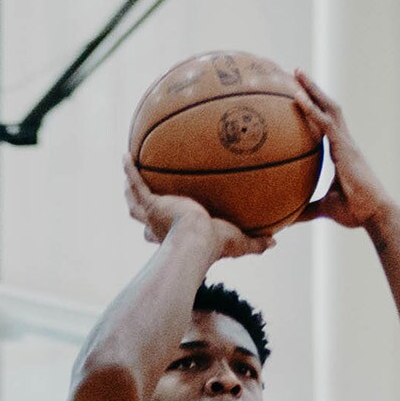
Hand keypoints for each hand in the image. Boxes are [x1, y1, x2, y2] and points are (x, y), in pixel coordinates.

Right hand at [122, 157, 266, 261]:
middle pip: (144, 221)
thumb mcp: (239, 243)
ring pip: (134, 203)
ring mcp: (154, 215)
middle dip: (140, 211)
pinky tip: (125, 154)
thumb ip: (255, 242)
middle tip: (139, 200)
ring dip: (129, 191)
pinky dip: (129, 170)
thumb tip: (275, 242)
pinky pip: (137, 183)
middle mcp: (161, 227)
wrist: (197, 240)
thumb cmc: (215, 245)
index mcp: (177, 236)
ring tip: (127, 177)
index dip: (161, 231)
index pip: (166, 234)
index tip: (162, 225)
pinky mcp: (152, 204)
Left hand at [291, 71, 398, 233]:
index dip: (315, 108)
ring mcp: (346, 142)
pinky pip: (324, 123)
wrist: (376, 214)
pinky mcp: (345, 147)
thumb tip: (287, 219)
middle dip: (313, 89)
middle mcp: (345, 141)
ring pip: (327, 107)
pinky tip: (297, 97)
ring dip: (312, 89)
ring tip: (296, 73)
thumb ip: (307, 209)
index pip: (326, 123)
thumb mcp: (325, 208)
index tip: (300, 95)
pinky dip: (311, 108)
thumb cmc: (355, 212)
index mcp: (342, 152)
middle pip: (328, 107)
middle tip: (295, 74)